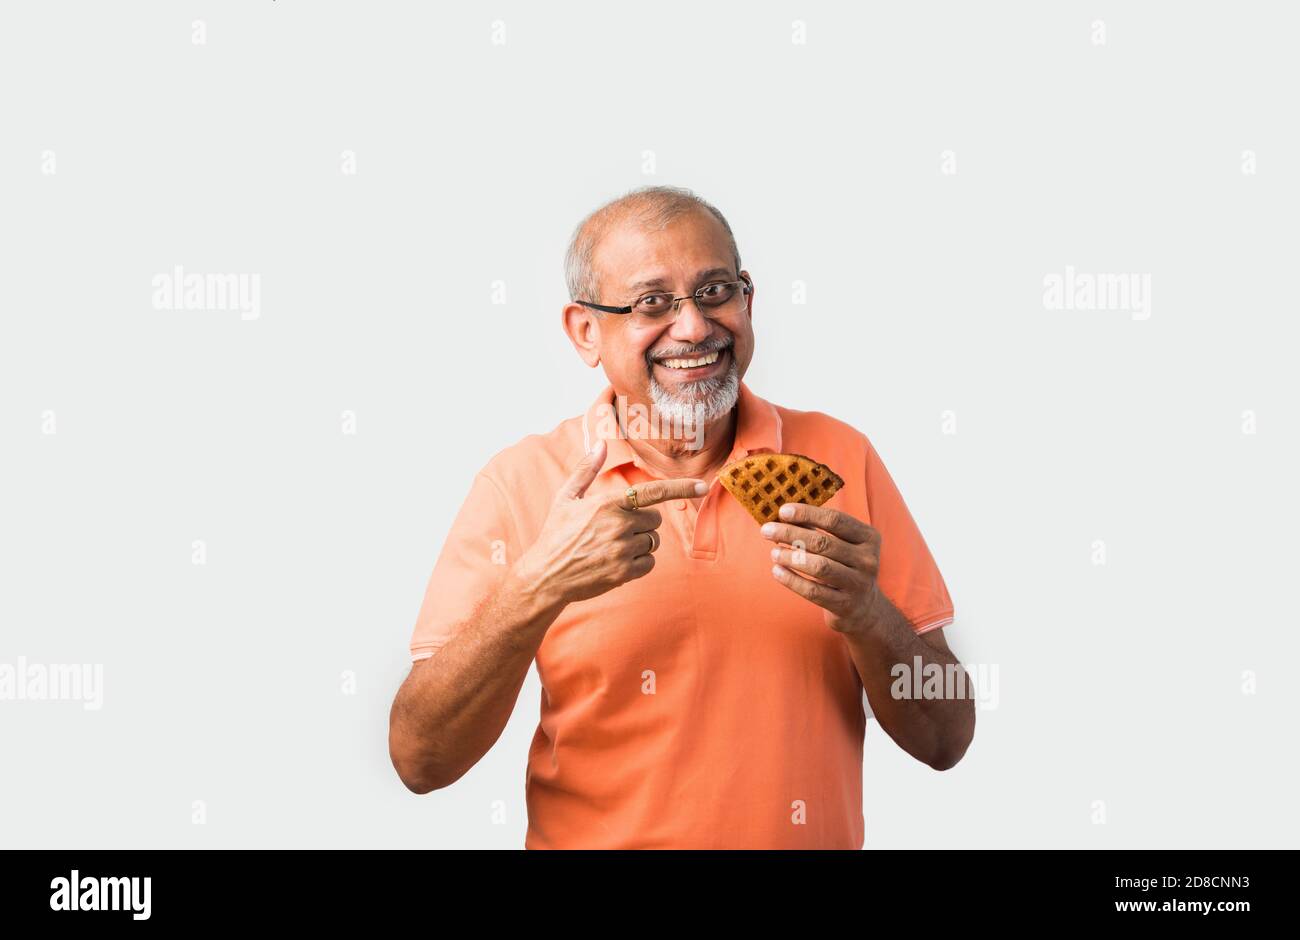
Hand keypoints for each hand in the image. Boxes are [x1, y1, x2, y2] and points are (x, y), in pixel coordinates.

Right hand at [516, 439, 706, 606]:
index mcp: (608, 503)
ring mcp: (623, 550)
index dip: (681, 488)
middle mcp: (619, 525)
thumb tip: (600, 444)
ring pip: (653, 542)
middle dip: (642, 523)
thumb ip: (586, 469)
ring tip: (612, 546)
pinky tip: (616, 562)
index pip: (653, 492)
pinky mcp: (624, 572)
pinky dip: (638, 563)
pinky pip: (648, 563)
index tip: (704, 486)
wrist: (546, 576)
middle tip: (615, 530)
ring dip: (640, 543)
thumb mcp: (566, 497)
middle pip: (655, 519)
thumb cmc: (556, 534)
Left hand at [761, 501, 883, 635]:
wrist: (863, 607)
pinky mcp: (845, 605)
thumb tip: (783, 516)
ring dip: (791, 557)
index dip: (807, 514)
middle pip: (823, 543)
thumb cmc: (844, 567)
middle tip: (766, 530)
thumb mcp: (840, 546)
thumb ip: (817, 530)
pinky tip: (777, 571)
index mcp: (868, 537)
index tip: (782, 511)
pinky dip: (791, 580)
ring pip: (819, 567)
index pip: (835, 520)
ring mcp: (859, 584)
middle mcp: (867, 560)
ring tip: (773, 552)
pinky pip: (813, 591)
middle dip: (790, 534)